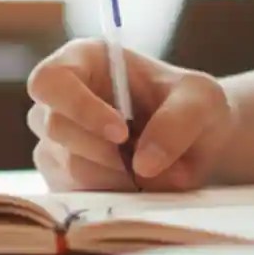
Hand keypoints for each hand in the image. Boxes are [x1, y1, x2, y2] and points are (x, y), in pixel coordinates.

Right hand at [26, 39, 235, 191]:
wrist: (196, 142)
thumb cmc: (192, 105)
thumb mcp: (202, 100)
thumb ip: (177, 122)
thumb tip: (142, 164)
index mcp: (82, 60)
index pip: (50, 81)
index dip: (78, 107)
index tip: (121, 132)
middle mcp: (59, 98)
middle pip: (54, 127)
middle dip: (103, 151)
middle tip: (147, 163)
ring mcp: (55, 139)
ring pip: (64, 165)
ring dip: (113, 176)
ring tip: (152, 172)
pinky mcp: (61, 175)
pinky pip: (73, 192)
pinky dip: (110, 195)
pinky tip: (136, 184)